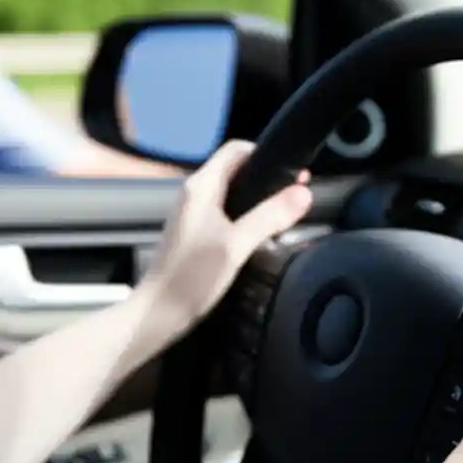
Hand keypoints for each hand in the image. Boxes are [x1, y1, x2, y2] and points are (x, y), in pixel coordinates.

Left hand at [139, 140, 312, 331]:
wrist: (159, 311)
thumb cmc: (192, 277)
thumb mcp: (237, 245)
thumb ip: (270, 216)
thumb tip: (304, 193)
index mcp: (201, 187)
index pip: (237, 150)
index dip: (267, 155)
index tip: (293, 174)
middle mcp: (194, 193)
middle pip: (237, 170)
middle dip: (267, 179)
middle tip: (294, 197)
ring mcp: (193, 212)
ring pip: (232, 192)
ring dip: (258, 199)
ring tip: (282, 216)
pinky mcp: (195, 231)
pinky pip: (225, 212)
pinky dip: (245, 216)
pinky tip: (259, 236)